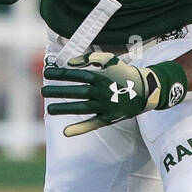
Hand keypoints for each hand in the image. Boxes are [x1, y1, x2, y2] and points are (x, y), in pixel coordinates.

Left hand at [41, 51, 185, 136]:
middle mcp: (103, 91)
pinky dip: (80, 128)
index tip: (47, 74)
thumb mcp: (110, 60)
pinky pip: (93, 123)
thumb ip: (90, 59)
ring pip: (81, 107)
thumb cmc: (125, 72)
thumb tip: (69, 63)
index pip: (76, 75)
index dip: (60, 74)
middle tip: (43, 91)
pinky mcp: (110, 117)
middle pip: (76, 91)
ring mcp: (106, 105)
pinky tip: (66, 132)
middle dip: (58, 91)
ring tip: (49, 109)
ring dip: (64, 108)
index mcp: (102, 76)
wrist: (147, 88)